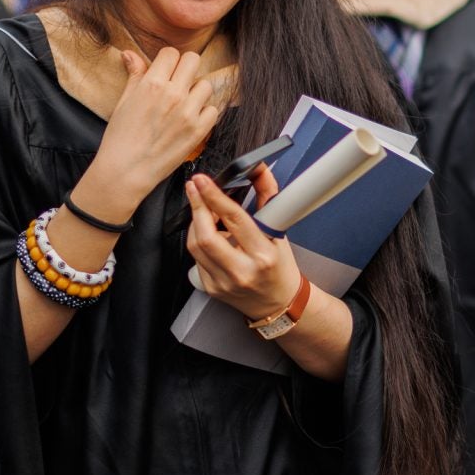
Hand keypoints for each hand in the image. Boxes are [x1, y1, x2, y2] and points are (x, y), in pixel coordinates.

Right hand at [76, 47, 221, 219]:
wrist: (126, 171)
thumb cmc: (120, 137)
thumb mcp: (123, 101)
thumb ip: (134, 75)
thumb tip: (130, 53)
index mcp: (153, 84)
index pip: (171, 53)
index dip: (168, 61)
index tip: (165, 71)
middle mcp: (173, 94)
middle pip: (193, 60)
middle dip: (185, 68)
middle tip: (178, 83)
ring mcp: (188, 112)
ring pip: (206, 84)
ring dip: (196, 91)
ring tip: (184, 104)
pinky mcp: (198, 131)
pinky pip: (213, 110)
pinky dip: (204, 113)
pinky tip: (190, 120)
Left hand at [185, 172, 300, 320]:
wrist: (278, 304)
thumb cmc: (279, 267)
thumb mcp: (279, 232)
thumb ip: (267, 196)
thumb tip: (259, 170)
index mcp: (262, 255)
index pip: (234, 220)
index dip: (214, 197)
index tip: (202, 181)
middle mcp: (242, 271)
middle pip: (206, 235)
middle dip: (196, 206)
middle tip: (194, 188)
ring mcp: (223, 283)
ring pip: (196, 245)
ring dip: (195, 221)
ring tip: (203, 208)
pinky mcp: (211, 289)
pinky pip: (195, 258)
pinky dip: (198, 240)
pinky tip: (206, 232)